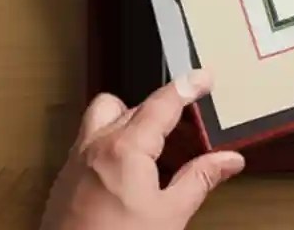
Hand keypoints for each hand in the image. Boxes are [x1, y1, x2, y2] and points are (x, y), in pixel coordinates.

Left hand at [40, 70, 244, 229]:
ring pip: (103, 116)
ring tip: (155, 142)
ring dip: (129, 118)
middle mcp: (96, 146)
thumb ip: (200, 180)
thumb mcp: (170, 214)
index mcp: (125, 149)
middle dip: (161, 108)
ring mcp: (76, 160)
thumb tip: (227, 160)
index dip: (187, 87)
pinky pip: (89, 141)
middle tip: (188, 123)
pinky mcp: (65, 178)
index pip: (163, 103)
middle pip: (132, 105)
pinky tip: (129, 169)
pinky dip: (111, 141)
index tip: (203, 78)